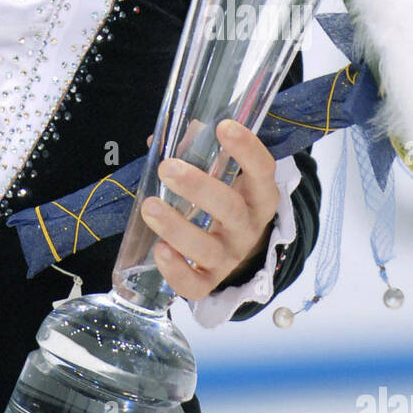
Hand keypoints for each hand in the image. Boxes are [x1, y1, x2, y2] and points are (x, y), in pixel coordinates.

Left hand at [140, 119, 278, 300]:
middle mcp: (249, 227)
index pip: (262, 170)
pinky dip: (177, 271)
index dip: (247, 150)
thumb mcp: (221, 172)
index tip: (224, 127)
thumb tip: (158, 139)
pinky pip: (196, 285)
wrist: (239, 249)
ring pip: (209, 249)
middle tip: (167, 168)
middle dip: (199, 188)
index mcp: (259, 194)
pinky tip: (159, 250)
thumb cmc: (224, 197)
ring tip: (149, 207)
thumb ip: (195, 150)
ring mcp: (231, 256)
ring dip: (177, 227)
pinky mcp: (211, 280)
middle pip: (232, 210)